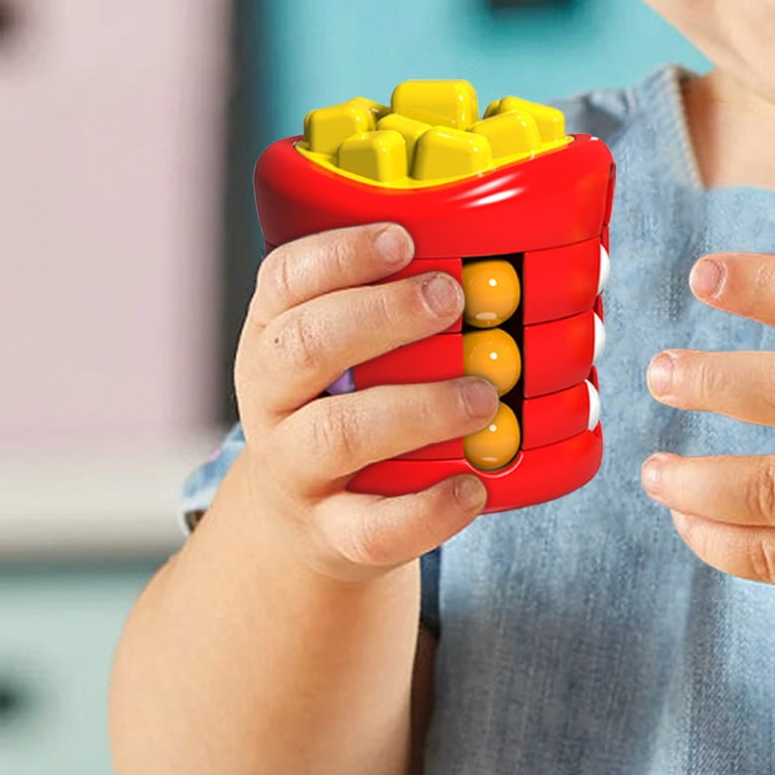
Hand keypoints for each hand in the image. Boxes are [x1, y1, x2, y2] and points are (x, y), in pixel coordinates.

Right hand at [233, 222, 501, 582]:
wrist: (302, 515)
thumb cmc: (349, 398)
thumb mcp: (348, 341)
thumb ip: (401, 295)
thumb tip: (501, 257)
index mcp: (275, 332)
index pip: (285, 278)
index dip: (342, 254)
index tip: (403, 239)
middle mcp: (273, 398)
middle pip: (303, 346)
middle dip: (381, 314)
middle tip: (451, 296)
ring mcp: (296, 470)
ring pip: (336, 435)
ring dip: (418, 408)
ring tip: (482, 395)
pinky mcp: (331, 535)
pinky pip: (371, 528)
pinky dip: (427, 510)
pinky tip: (475, 484)